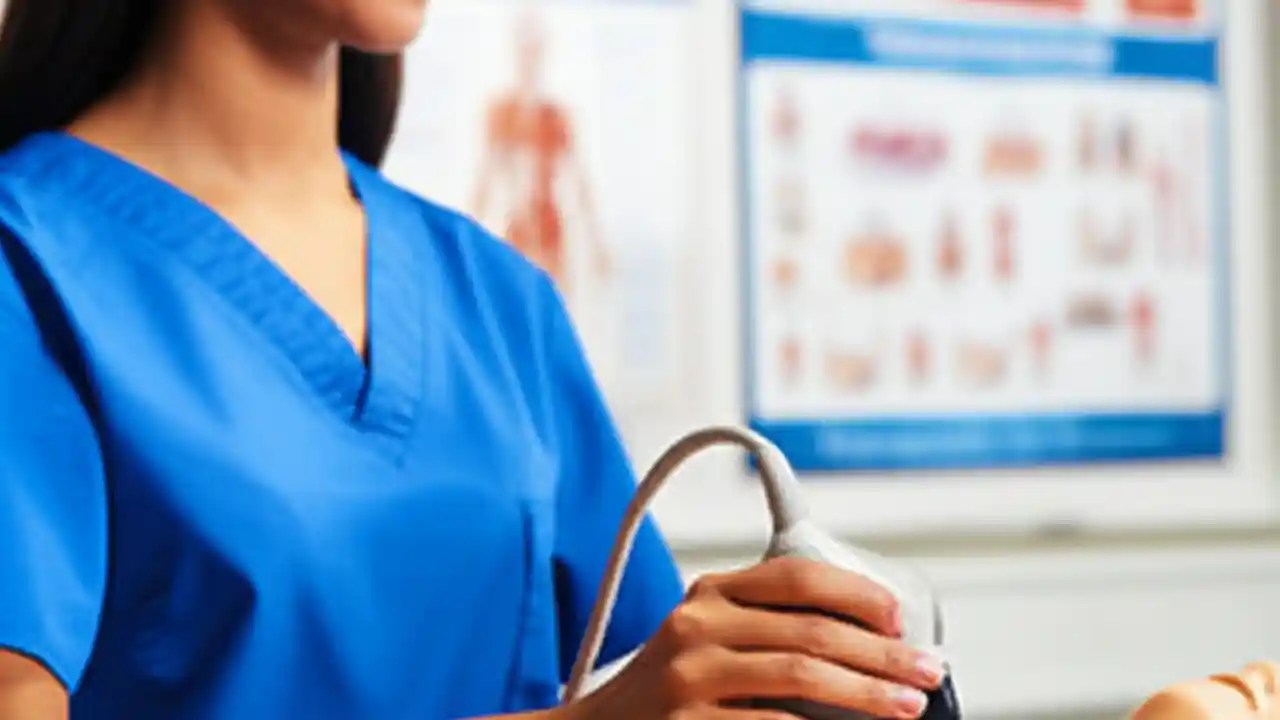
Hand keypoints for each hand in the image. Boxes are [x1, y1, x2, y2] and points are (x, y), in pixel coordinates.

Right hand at [568, 557, 943, 719]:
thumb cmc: (672, 686)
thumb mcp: (709, 635)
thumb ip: (768, 624)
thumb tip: (867, 641)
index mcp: (711, 591)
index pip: (797, 574)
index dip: (858, 593)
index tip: (900, 618)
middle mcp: (697, 624)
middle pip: (810, 628)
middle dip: (882, 652)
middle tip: (925, 670)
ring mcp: (690, 676)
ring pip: (801, 675)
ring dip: (867, 693)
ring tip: (906, 705)